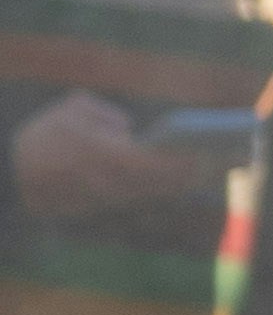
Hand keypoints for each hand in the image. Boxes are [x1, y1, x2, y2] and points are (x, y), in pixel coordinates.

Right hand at [14, 93, 210, 224]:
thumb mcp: (71, 108)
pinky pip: (126, 200)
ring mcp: (94, 195)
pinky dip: (149, 193)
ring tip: (196, 175)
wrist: (9, 172)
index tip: (199, 156)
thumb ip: (104, 114)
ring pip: (141, 194)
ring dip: (169, 187)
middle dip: (180, 176)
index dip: (175, 162)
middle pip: (150, 183)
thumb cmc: (42, 133)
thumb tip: (129, 130)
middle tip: (210, 167)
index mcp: (97, 152)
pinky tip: (168, 185)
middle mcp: (99, 179)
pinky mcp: (90, 206)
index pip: (147, 162)